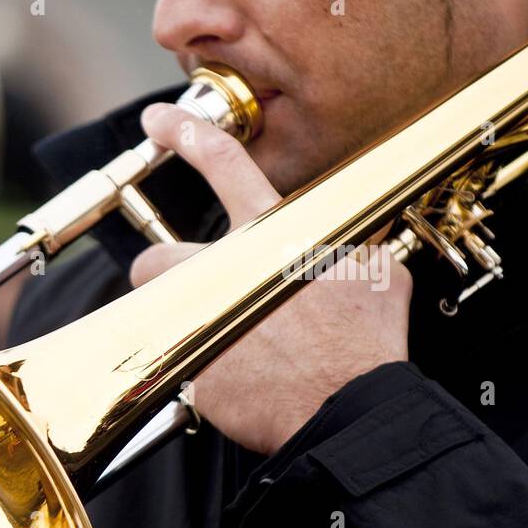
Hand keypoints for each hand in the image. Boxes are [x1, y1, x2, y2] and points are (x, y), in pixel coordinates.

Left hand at [130, 103, 412, 454]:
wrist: (344, 409)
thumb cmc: (363, 346)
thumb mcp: (374, 275)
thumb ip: (346, 249)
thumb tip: (348, 246)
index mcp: (275, 236)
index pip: (225, 165)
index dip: (187, 132)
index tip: (160, 118)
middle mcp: (226, 269)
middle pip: (156, 258)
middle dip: (169, 275)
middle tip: (201, 295)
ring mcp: (198, 316)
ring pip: (154, 309)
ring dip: (174, 319)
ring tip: (214, 341)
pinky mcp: (185, 365)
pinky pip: (172, 359)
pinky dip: (195, 368)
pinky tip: (233, 381)